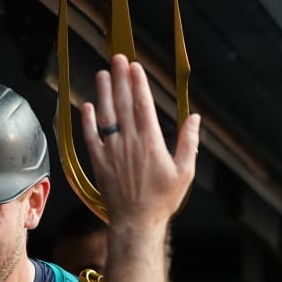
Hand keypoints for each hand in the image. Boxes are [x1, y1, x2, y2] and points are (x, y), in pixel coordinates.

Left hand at [78, 55, 200, 228]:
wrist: (136, 222)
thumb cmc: (162, 200)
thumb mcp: (184, 171)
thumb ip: (189, 142)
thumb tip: (195, 118)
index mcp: (151, 142)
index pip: (143, 105)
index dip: (138, 84)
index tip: (135, 67)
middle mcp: (129, 143)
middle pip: (123, 104)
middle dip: (120, 79)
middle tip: (117, 58)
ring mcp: (111, 152)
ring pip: (106, 117)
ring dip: (103, 93)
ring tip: (102, 74)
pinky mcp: (99, 163)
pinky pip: (91, 137)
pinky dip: (88, 121)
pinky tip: (87, 106)